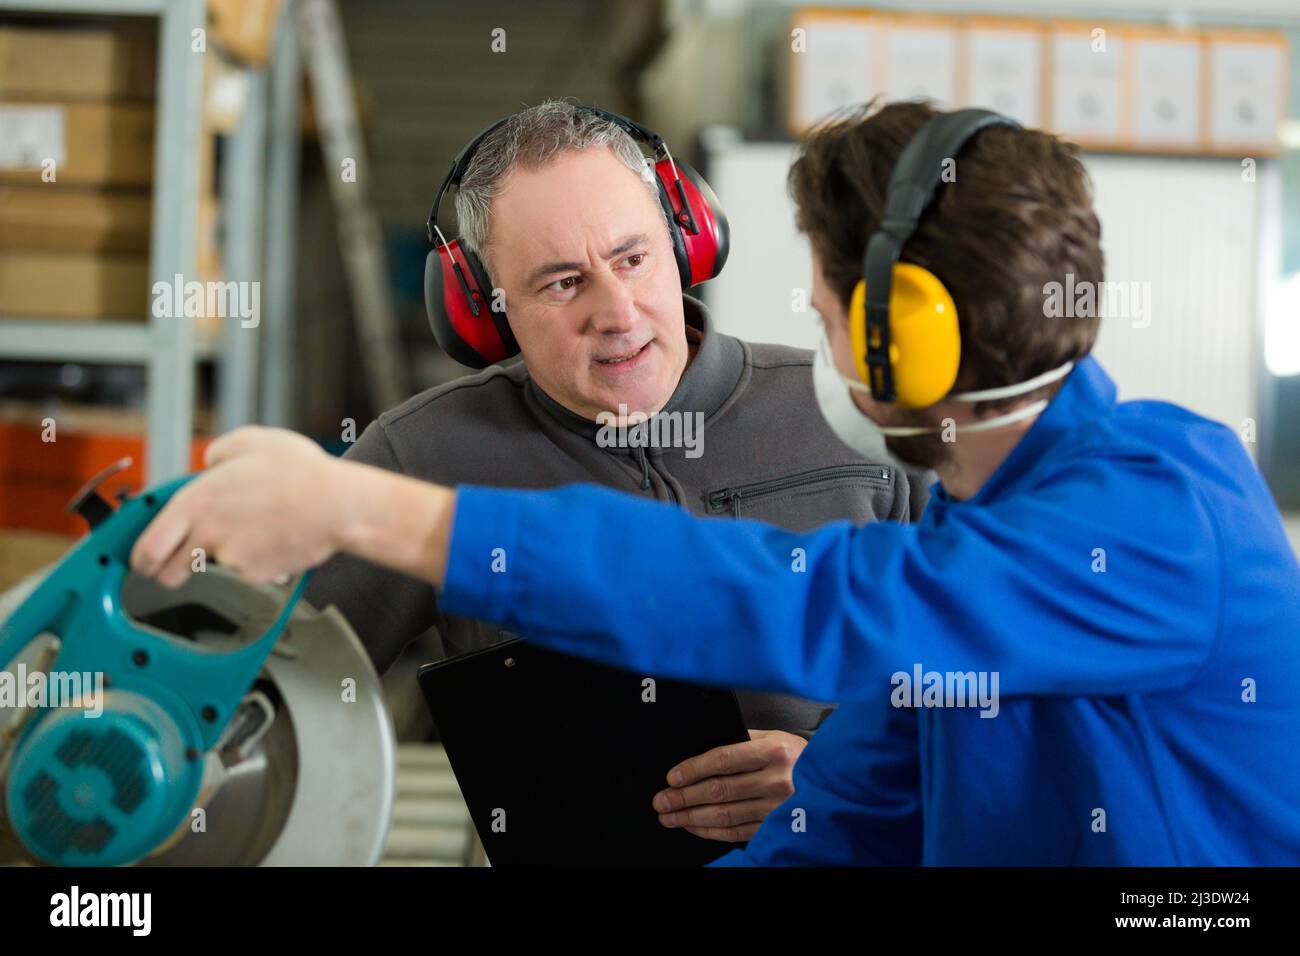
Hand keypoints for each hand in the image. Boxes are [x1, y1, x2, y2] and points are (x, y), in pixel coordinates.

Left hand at [131, 425, 345, 587]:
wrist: (335, 505)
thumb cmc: (299, 472)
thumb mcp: (251, 440)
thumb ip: (218, 453)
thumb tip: (210, 464)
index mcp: (196, 501)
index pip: (148, 544)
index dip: (140, 557)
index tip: (144, 559)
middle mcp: (206, 533)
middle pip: (166, 571)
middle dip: (166, 572)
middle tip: (177, 565)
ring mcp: (230, 557)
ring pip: (212, 568)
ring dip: (221, 558)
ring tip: (249, 535)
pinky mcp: (256, 574)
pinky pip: (247, 571)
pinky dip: (256, 560)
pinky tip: (273, 539)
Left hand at [652, 729, 806, 842]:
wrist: (831, 778)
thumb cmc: (796, 755)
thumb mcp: (773, 737)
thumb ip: (741, 740)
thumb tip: (699, 753)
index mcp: (773, 751)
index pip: (723, 760)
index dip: (693, 770)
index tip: (672, 777)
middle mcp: (776, 780)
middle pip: (720, 791)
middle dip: (684, 797)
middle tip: (662, 800)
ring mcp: (777, 807)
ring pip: (725, 815)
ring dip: (692, 817)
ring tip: (671, 816)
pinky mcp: (776, 827)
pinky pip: (737, 832)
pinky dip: (711, 831)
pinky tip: (694, 826)